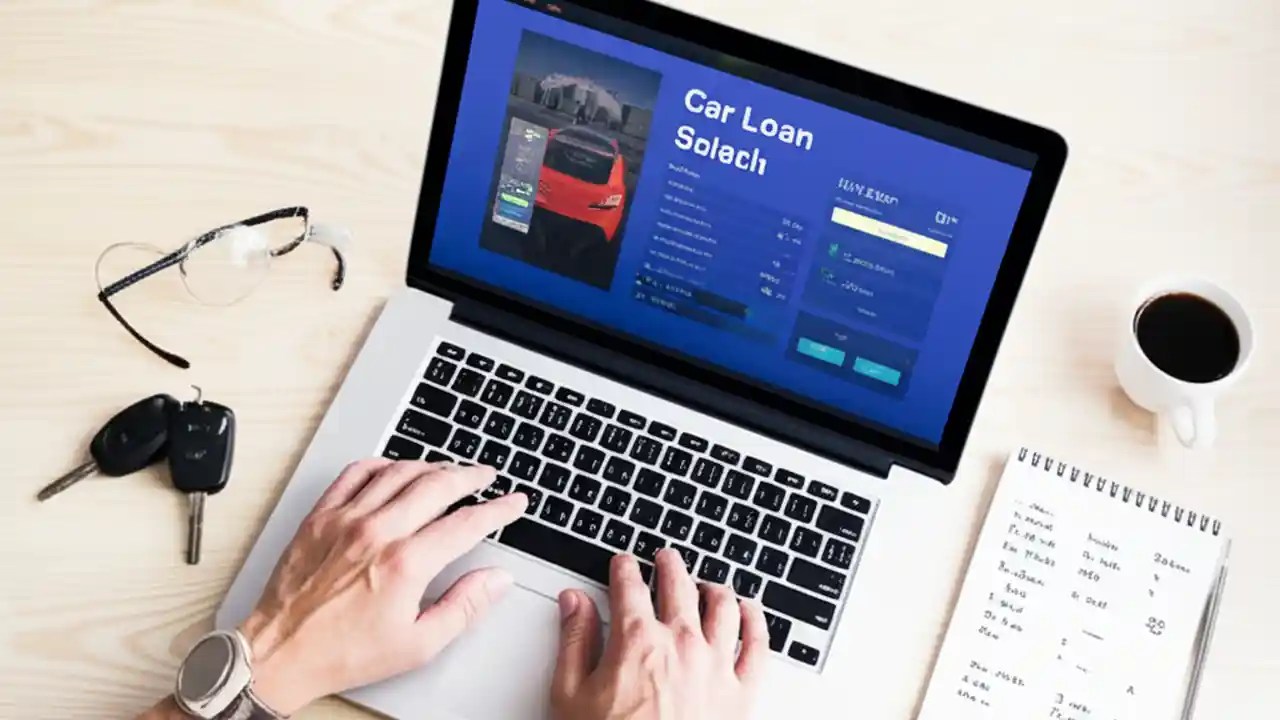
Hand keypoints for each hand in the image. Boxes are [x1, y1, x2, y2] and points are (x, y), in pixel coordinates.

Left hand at [236, 459, 526, 713]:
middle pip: (437, 485)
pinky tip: (394, 468)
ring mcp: (346, 519)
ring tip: (448, 470)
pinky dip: (381, 464)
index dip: (498, 510)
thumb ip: (465, 606)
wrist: (281, 653)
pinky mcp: (320, 517)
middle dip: (470, 476)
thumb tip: (496, 580)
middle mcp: (377, 532)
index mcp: (405, 564)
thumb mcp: (418, 644)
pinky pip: (355, 473)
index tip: (513, 503)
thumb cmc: (343, 653)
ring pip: (399, 471)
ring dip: (431, 466)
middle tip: (485, 477)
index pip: (467, 523)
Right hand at [551, 549, 768, 719]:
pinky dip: (756, 620)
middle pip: (679, 585)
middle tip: (664, 558)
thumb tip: (574, 604)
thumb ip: (574, 641)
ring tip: (706, 582)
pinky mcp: (742, 692)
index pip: (629, 586)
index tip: (623, 563)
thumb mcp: (570, 696)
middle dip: (669, 565)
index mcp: (637, 640)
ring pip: (723, 606)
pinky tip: (750, 611)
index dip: (623, 568)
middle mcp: (681, 644)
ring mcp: (717, 666)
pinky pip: (759, 644)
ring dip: (712, 586)